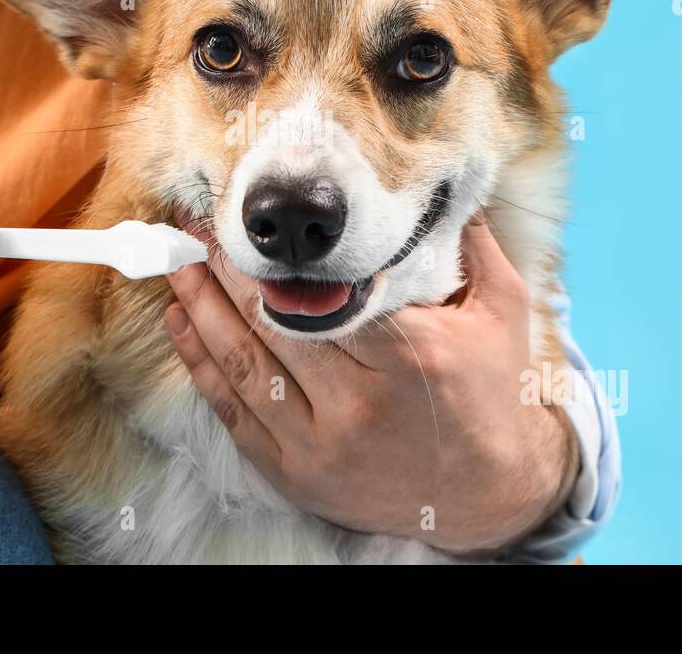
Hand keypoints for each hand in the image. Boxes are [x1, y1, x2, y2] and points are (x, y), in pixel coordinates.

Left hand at [164, 215, 577, 552]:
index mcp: (411, 357)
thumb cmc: (494, 395)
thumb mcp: (504, 314)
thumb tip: (448, 184)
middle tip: (197, 224)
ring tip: (178, 262)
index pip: (328, 293)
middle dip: (227, 268)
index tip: (251, 218)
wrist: (491, 496)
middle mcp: (359, 406)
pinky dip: (200, 365)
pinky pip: (234, 413)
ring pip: (243, 364)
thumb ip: (477, 247)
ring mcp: (322, 447)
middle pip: (273, 323)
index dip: (279, 256)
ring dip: (201, 308)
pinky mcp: (297, 476)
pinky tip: (181, 323)